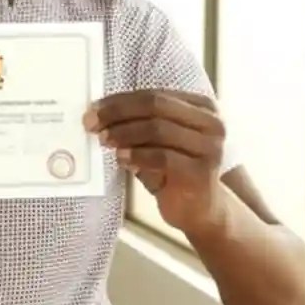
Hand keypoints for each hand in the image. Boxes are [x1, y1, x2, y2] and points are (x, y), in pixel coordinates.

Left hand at [84, 89, 225, 233]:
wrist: (200, 211)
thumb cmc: (174, 172)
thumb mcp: (158, 142)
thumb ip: (139, 124)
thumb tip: (99, 114)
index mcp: (202, 107)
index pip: (154, 94)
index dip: (120, 100)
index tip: (93, 109)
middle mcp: (211, 123)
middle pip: (156, 106)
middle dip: (118, 113)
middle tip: (92, 123)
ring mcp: (209, 147)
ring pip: (158, 129)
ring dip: (124, 133)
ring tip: (104, 140)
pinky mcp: (201, 172)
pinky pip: (163, 157)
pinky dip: (137, 155)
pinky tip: (121, 159)